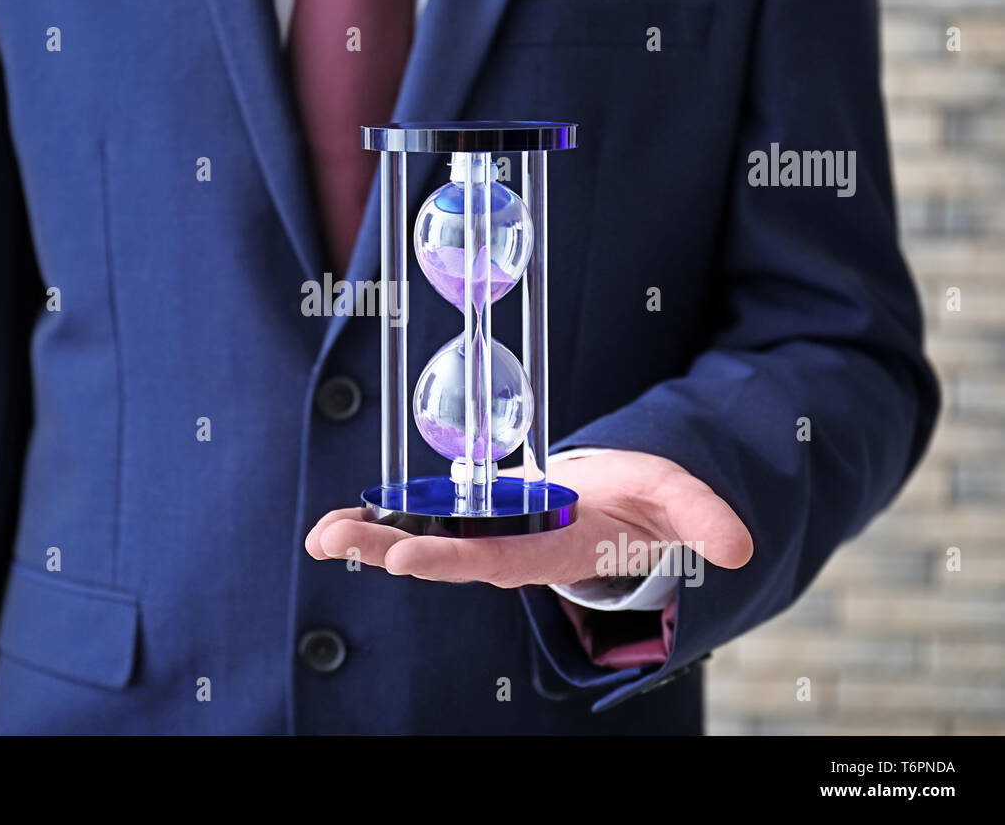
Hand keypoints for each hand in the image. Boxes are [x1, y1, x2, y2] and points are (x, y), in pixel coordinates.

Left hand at [305, 450, 752, 586]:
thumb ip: (702, 518)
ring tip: (320, 534)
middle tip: (331, 541)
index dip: (454, 558)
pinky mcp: (483, 516)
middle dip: (389, 549)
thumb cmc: (649, 500)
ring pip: (430, 539)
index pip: (502, 559)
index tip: (405, 558)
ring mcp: (497, 532)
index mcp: (561, 547)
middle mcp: (519, 547)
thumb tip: (738, 547)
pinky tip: (342, 519)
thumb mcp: (681, 499)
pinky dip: (385, 519)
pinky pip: (429, 518)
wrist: (629, 504)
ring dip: (373, 538)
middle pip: (449, 555)